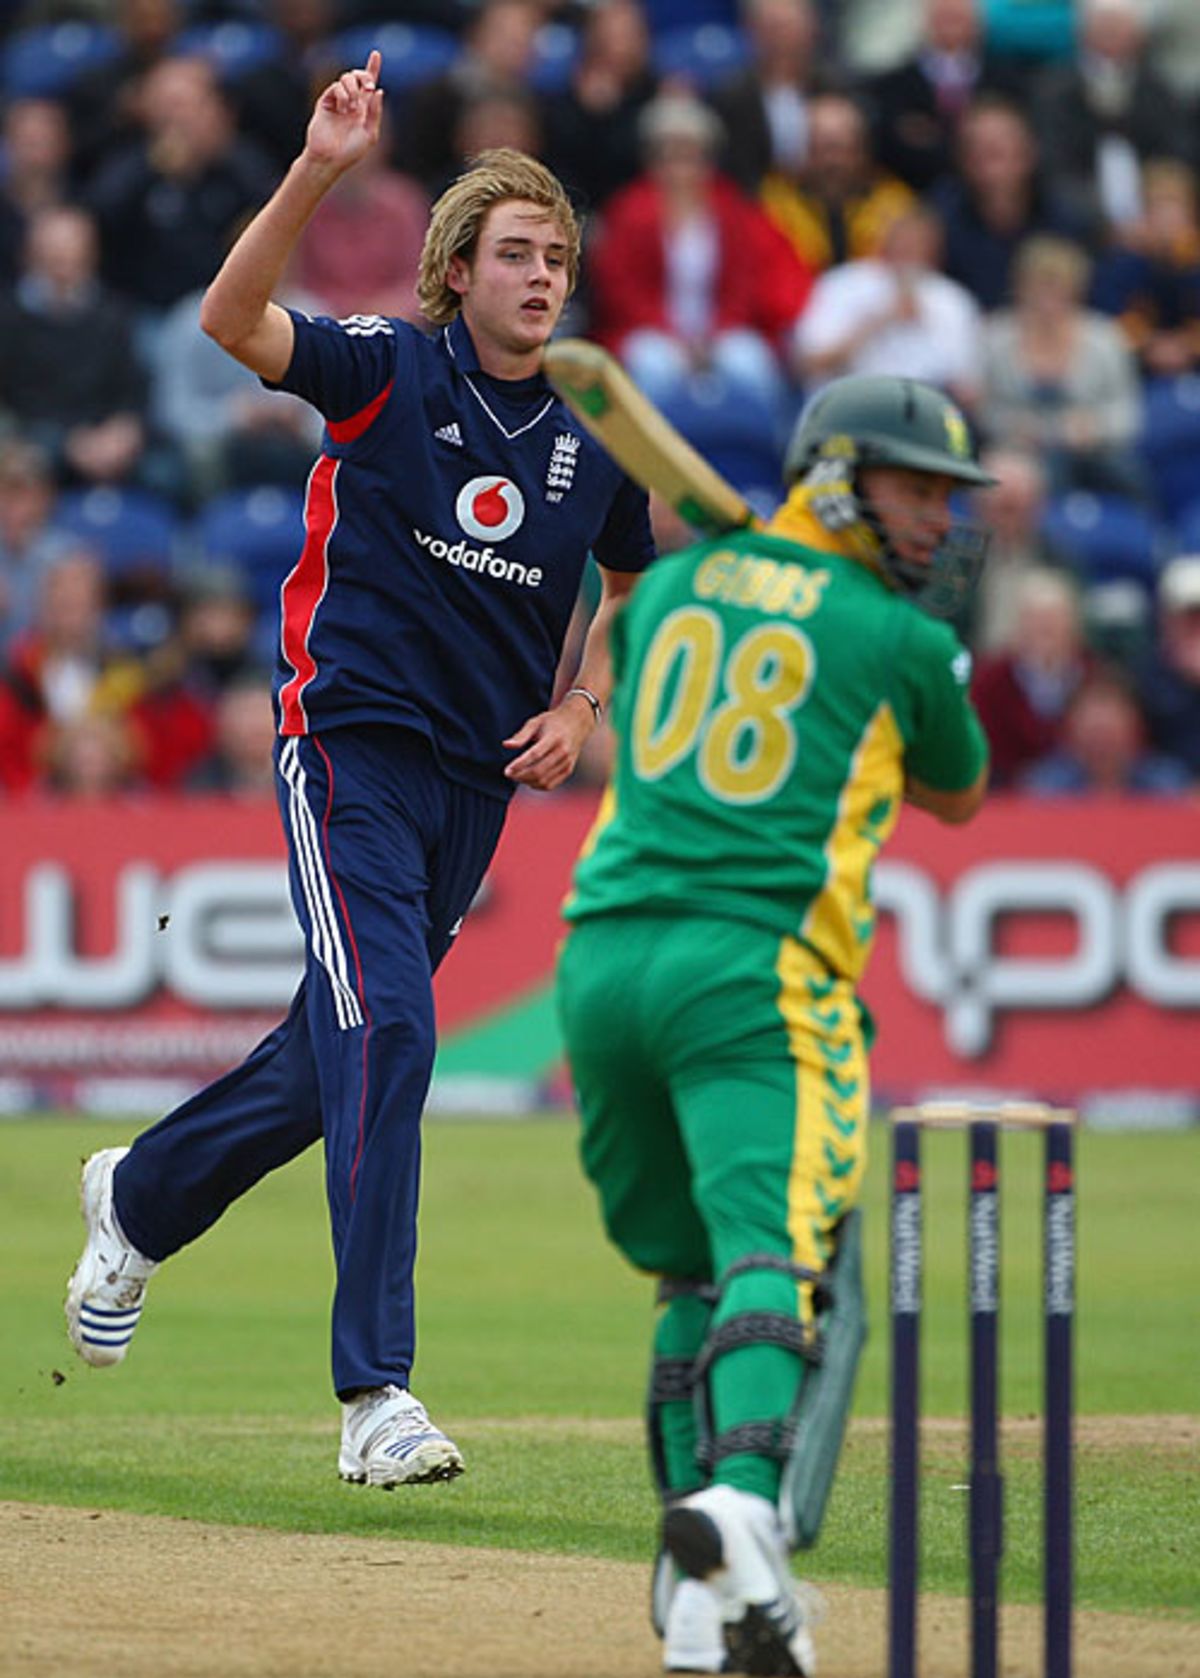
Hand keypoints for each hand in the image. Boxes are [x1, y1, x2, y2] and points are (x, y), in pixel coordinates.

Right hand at [304, 50, 383, 175]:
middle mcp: (351, 101)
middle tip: (368, 88)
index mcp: (363, 108)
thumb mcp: (370, 134)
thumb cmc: (351, 152)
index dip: (373, 68)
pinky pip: (335, 87)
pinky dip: (343, 95)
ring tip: (353, 108)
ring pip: (346, 78)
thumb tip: (378, 90)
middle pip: (357, 76)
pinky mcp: (325, 101)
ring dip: (353, 90)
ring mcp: (337, 100)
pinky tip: (344, 109)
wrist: (330, 159)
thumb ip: (375, 112)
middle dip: (364, 76)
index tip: (376, 54)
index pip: (368, 84)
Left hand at [503, 694, 596, 790]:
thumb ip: (521, 735)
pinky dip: (537, 786)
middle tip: (509, 774)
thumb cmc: (552, 722)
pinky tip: (528, 780)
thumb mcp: (535, 722)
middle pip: (539, 771)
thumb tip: (506, 745)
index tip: (507, 770)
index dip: (519, 765)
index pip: (535, 755)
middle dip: (520, 776)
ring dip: (527, 782)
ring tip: (517, 776)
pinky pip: (550, 785)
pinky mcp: (568, 770)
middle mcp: (563, 752)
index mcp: (554, 737)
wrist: (576, 723)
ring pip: (544, 781)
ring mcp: (567, 763)